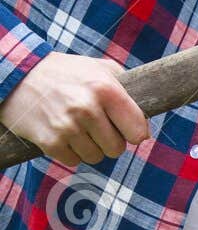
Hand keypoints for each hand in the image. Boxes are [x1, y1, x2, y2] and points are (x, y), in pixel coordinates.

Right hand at [0, 52, 149, 168]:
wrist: (18, 73)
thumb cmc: (65, 72)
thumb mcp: (98, 67)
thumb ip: (126, 88)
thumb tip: (146, 125)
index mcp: (105, 88)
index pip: (138, 132)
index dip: (133, 133)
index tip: (125, 129)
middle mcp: (87, 108)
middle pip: (117, 149)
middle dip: (108, 141)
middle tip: (94, 126)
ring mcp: (67, 126)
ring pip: (95, 157)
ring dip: (88, 147)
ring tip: (76, 127)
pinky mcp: (50, 141)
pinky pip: (73, 161)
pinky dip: (69, 151)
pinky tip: (61, 133)